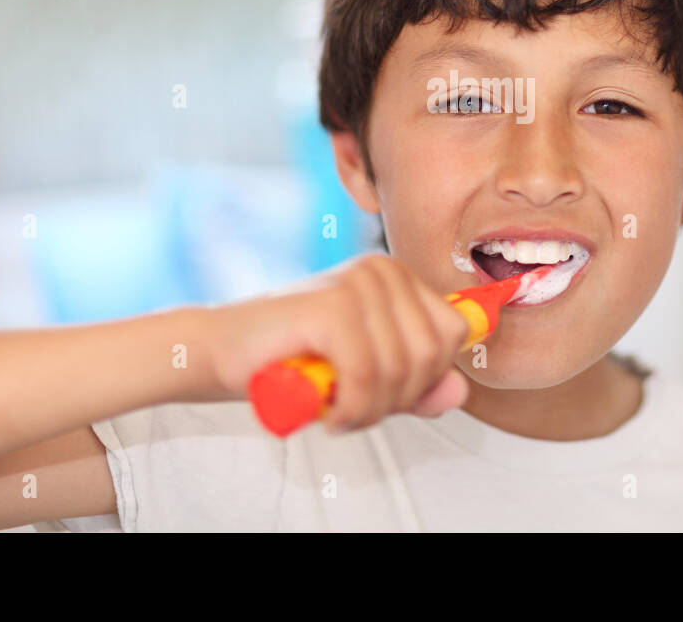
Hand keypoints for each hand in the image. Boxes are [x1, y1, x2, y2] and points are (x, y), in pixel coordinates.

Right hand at [207, 254, 472, 432]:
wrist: (221, 353)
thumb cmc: (294, 361)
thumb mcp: (369, 378)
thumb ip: (418, 385)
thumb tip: (461, 392)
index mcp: (398, 276)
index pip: (454, 332)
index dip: (427, 377)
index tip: (386, 394)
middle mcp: (382, 270)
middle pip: (433, 353)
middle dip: (399, 398)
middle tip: (356, 408)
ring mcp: (358, 283)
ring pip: (403, 369)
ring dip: (371, 410)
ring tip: (337, 410)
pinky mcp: (332, 306)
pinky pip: (368, 376)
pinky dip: (352, 408)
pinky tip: (328, 413)